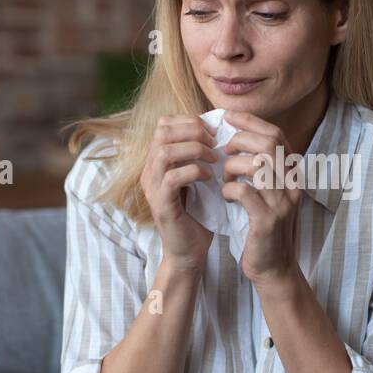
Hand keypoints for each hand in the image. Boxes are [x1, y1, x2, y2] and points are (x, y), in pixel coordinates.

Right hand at [141, 114, 218, 271]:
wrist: (189, 251)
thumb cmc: (199, 215)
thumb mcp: (201, 179)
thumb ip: (202, 156)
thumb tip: (222, 130)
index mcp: (158, 161)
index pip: (164, 123)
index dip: (190, 121)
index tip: (214, 131)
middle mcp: (150, 170)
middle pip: (161, 130)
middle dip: (193, 130)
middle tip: (215, 142)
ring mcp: (152, 187)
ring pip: (165, 151)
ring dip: (194, 149)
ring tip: (214, 159)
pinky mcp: (161, 204)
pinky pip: (173, 178)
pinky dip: (195, 172)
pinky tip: (210, 178)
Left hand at [221, 109, 301, 287]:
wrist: (274, 268)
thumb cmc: (263, 227)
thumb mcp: (267, 193)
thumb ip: (259, 168)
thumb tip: (235, 139)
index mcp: (292, 175)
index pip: (277, 135)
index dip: (252, 121)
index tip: (229, 116)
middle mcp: (292, 185)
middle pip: (269, 144)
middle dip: (240, 140)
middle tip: (223, 149)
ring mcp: (283, 203)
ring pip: (258, 165)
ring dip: (233, 165)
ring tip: (223, 175)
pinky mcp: (268, 221)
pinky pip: (245, 192)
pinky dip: (229, 189)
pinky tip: (225, 196)